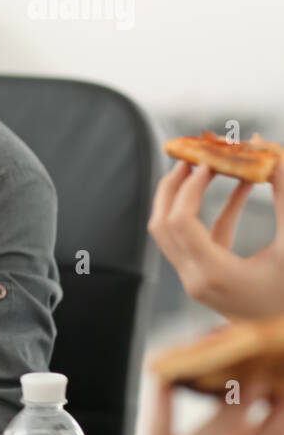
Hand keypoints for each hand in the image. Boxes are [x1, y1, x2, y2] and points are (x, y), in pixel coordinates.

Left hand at [147, 160, 283, 318]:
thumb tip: (271, 153)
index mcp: (213, 274)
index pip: (180, 221)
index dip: (190, 187)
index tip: (208, 162)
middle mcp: (195, 279)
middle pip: (163, 224)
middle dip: (174, 187)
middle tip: (192, 156)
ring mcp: (196, 281)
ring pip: (172, 232)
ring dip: (186, 198)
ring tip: (207, 167)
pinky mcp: (207, 278)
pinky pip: (199, 240)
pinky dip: (214, 214)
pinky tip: (242, 188)